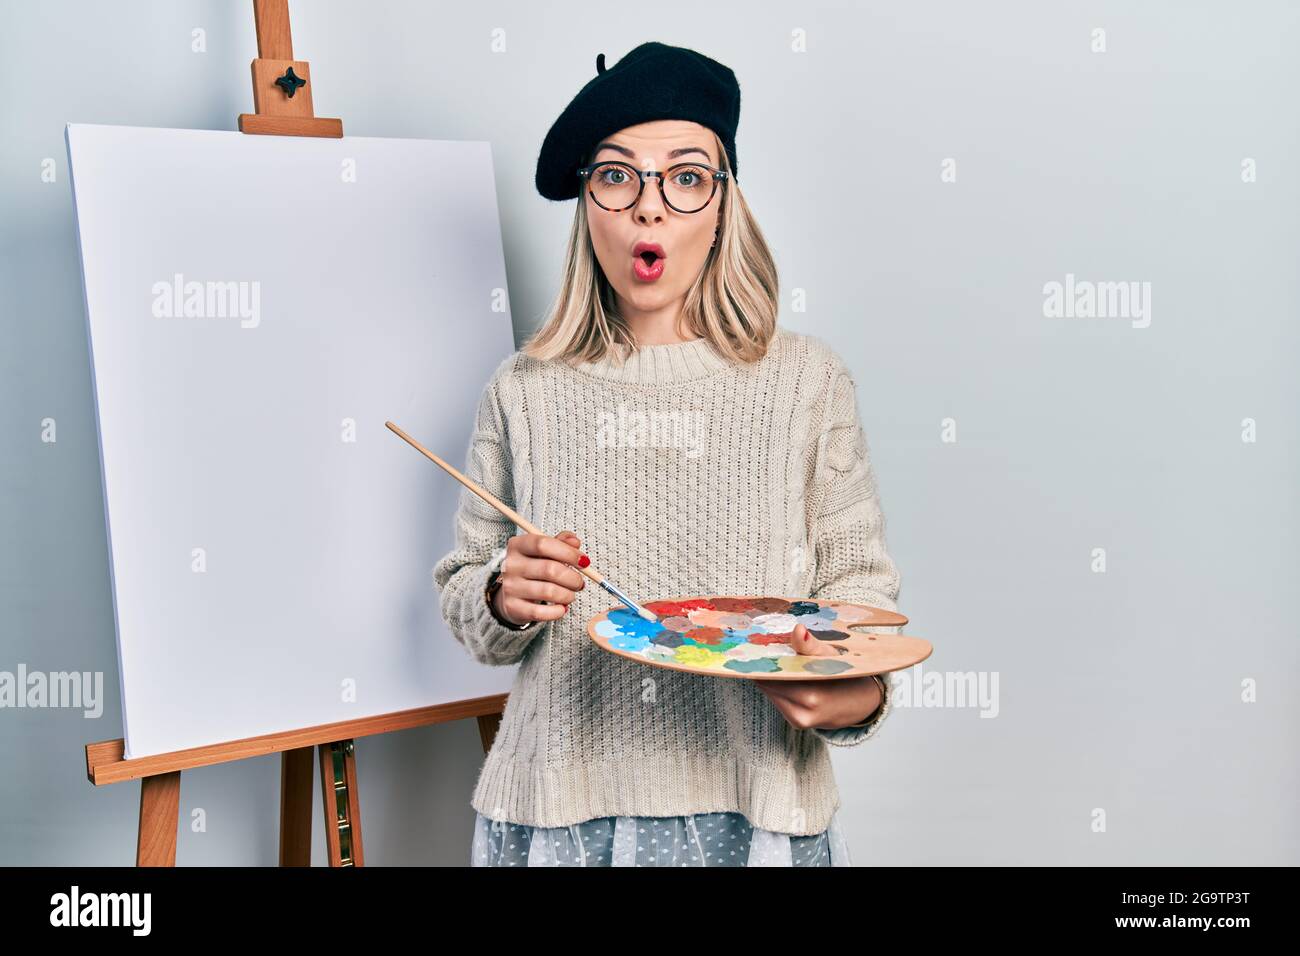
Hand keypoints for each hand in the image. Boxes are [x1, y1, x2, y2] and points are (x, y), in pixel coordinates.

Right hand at [491, 531, 587, 626]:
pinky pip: (540, 612)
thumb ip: (560, 543)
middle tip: (579, 583)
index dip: (568, 553)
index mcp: (518, 545)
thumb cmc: (532, 568)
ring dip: (567, 595)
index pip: (543, 544)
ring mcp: (510, 586)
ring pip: (549, 592)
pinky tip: (562, 608)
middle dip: (572, 578)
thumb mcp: (543, 551)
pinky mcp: (513, 607)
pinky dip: (557, 611)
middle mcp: (511, 565)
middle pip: (550, 569)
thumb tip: (574, 542)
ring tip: (570, 595)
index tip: (583, 562)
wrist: (511, 593)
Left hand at [755, 622, 883, 730]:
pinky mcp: (797, 723)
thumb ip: (810, 645)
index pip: (775, 676)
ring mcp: (800, 719)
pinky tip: (782, 676)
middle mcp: (804, 710)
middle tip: (758, 650)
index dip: (765, 660)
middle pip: (769, 685)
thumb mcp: (830, 656)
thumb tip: (798, 630)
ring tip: (771, 661)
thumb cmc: (846, 675)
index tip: (755, 646)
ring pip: (771, 694)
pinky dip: (777, 688)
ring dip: (769, 678)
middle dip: (766, 668)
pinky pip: (779, 701)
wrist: (862, 703)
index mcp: (813, 693)